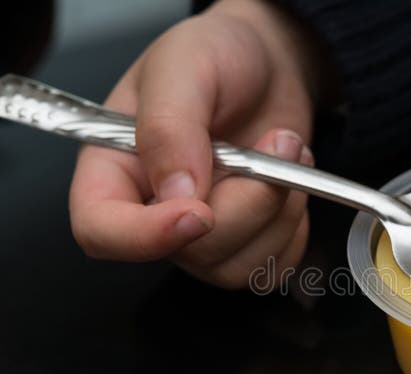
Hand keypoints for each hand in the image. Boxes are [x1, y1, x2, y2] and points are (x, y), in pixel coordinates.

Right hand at [70, 0, 327, 288]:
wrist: (270, 67)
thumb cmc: (219, 57)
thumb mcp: (186, 66)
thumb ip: (170, 125)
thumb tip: (177, 192)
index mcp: (115, 170)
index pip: (102, 231)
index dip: (146, 237)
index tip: (199, 211)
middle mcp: (154, 213)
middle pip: (192, 252)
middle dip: (248, 202)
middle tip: (275, 144)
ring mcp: (202, 236)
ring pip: (237, 267)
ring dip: (279, 210)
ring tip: (284, 152)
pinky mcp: (248, 244)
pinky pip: (275, 265)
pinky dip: (295, 226)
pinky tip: (292, 182)